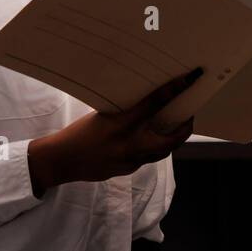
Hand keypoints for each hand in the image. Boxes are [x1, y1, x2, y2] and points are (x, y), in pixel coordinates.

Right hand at [27, 67, 201, 194]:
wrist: (62, 161)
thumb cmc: (79, 133)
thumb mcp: (102, 114)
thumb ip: (128, 109)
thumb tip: (150, 99)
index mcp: (121, 124)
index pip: (153, 104)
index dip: (172, 91)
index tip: (186, 80)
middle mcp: (129, 145)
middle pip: (171, 139)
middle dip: (185, 127)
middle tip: (189, 113)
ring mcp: (130, 161)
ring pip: (161, 151)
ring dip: (171, 139)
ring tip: (175, 124)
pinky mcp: (127, 170)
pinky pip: (148, 158)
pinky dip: (154, 147)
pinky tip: (151, 138)